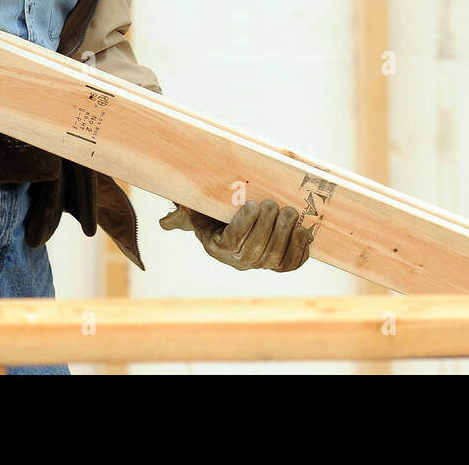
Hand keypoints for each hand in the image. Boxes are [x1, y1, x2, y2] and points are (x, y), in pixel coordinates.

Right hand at [159, 198, 312, 271]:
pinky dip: (300, 250)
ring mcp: (261, 263)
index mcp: (219, 248)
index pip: (233, 243)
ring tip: (290, 213)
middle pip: (258, 251)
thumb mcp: (196, 210)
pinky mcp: (279, 263)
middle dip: (269, 227)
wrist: (234, 219)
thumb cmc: (214, 211)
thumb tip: (165, 222)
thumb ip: (182, 215)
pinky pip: (291, 263)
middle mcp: (240, 261)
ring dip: (287, 235)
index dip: (245, 225)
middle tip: (273, 204)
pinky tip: (303, 232)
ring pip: (277, 258)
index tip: (252, 205)